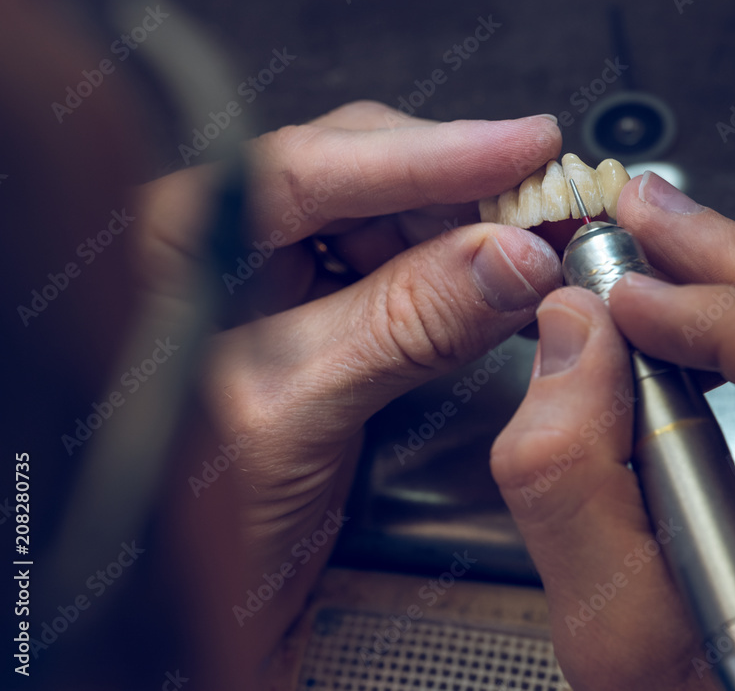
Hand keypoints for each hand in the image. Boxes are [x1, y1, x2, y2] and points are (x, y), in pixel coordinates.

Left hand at [138, 101, 563, 668]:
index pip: (309, 166)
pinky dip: (460, 273)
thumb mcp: (294, 410)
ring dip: (472, 230)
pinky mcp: (317, 311)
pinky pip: (400, 268)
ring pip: (390, 218)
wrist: (180, 597)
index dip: (430, 154)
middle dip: (464, 189)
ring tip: (539, 245)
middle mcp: (224, 237)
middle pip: (359, 176)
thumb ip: (403, 324)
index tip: (524, 147)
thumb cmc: (185, 512)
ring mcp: (273, 272)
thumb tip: (511, 258)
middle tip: (551, 204)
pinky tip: (500, 283)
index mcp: (174, 238)